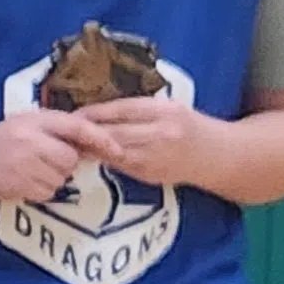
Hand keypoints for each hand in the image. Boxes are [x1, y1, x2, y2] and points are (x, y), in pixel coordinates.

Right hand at [0, 107, 102, 201]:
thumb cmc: (0, 139)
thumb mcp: (28, 123)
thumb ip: (59, 129)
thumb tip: (96, 144)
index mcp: (35, 121)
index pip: (78, 128)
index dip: (100, 139)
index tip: (118, 150)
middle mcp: (31, 142)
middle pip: (70, 158)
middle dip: (63, 161)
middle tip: (42, 157)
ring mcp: (25, 166)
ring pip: (61, 177)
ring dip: (52, 176)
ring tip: (28, 168)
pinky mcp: (20, 187)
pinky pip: (49, 191)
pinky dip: (41, 188)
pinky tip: (23, 179)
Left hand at [72, 94, 214, 189]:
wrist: (217, 156)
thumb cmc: (190, 126)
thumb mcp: (169, 108)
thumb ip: (137, 110)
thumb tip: (97, 112)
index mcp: (165, 111)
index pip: (121, 109)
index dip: (93, 112)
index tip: (74, 113)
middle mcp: (160, 133)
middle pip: (113, 132)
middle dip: (86, 133)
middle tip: (65, 132)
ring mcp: (155, 156)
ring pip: (113, 152)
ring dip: (90, 149)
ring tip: (72, 144)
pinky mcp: (150, 175)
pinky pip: (120, 166)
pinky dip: (103, 160)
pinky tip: (91, 156)